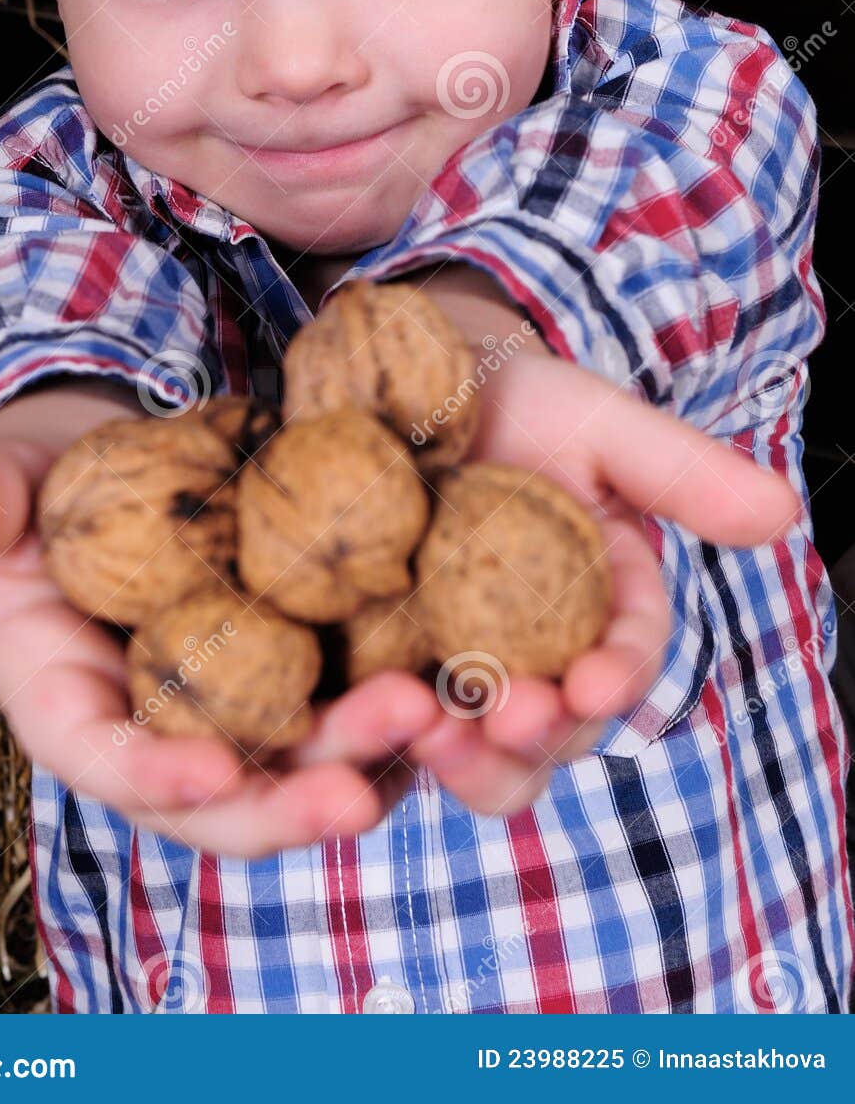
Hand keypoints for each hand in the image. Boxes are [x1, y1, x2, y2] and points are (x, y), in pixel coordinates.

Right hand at [0, 388, 442, 858]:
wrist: (118, 452)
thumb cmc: (44, 473)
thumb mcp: (5, 476)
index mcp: (69, 693)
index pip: (103, 755)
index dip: (153, 775)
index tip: (212, 775)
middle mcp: (158, 720)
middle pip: (223, 790)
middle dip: (289, 798)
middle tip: (360, 787)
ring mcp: (234, 699)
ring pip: (302, 758)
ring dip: (369, 757)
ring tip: (436, 721)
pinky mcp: (300, 660)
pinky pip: (351, 696)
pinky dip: (405, 700)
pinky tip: (464, 680)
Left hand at [404, 270, 799, 813]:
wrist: (408, 381)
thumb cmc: (515, 399)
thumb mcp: (597, 421)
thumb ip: (680, 470)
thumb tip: (782, 512)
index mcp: (601, 604)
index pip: (626, 657)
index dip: (619, 675)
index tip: (594, 682)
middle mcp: (537, 655)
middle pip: (553, 732)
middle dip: (536, 738)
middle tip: (510, 719)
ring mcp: (454, 668)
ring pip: (473, 751)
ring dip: (462, 757)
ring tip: (429, 730)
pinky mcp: (378, 669)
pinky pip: (381, 724)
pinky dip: (375, 733)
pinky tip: (356, 718)